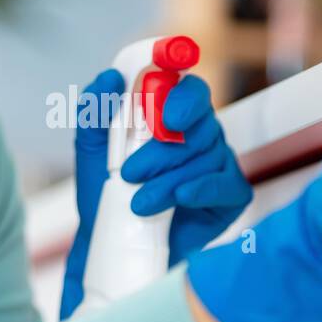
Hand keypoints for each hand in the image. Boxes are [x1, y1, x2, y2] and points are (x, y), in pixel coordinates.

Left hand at [60, 70, 251, 321]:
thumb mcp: (91, 149)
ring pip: (205, 157)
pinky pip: (226, 184)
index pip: (188, 88)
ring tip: (139, 203)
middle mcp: (200, 134)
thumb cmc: (104, 192)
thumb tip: (109, 78)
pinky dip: (201, 189)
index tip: (163, 113)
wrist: (113, 243)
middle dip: (160, 150)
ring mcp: (218, 163)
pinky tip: (180, 198)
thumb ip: (95, 111)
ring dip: (168, 180)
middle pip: (198, 124)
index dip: (180, 94)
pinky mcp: (230, 195)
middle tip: (129, 172)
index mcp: (172, 114)